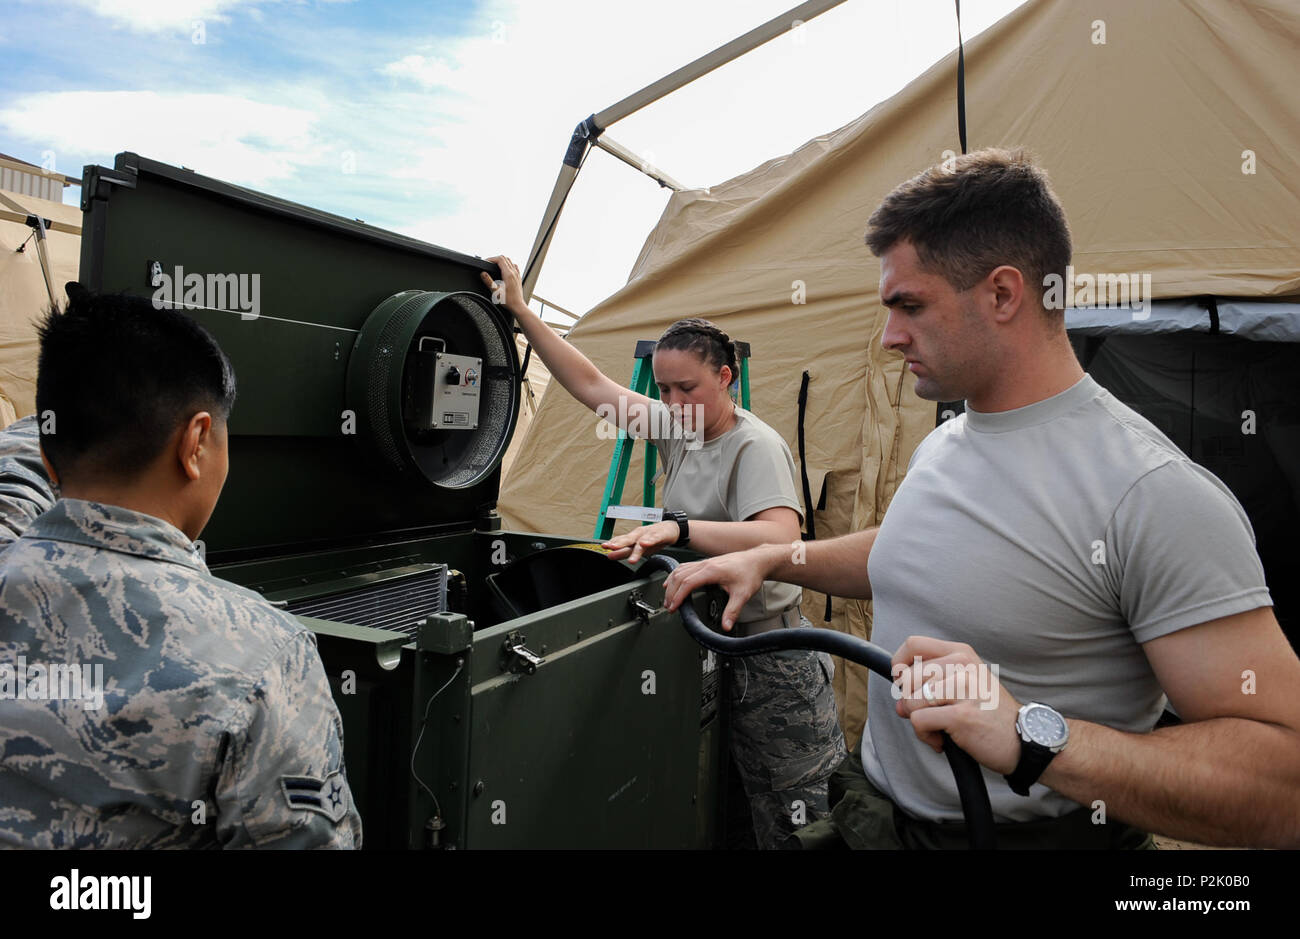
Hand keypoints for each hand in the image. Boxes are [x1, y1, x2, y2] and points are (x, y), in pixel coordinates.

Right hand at [480, 255, 525, 312]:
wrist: (518, 306)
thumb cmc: (508, 301)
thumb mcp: (495, 292)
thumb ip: (488, 281)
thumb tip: (483, 273)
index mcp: (508, 274)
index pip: (500, 259)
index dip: (491, 259)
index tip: (486, 262)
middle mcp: (514, 273)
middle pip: (505, 258)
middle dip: (495, 259)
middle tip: (489, 263)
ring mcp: (517, 274)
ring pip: (510, 261)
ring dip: (502, 260)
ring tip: (495, 265)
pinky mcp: (518, 278)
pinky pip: (514, 266)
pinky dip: (508, 264)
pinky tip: (505, 270)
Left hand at [601, 521, 678, 562]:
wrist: (670, 529)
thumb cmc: (653, 538)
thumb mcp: (638, 546)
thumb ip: (625, 550)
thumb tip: (610, 555)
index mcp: (633, 538)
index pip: (621, 541)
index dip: (612, 544)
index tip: (603, 547)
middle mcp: (639, 535)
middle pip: (628, 540)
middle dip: (620, 544)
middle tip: (612, 548)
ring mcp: (649, 534)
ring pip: (641, 542)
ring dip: (635, 549)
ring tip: (631, 557)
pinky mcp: (660, 535)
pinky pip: (654, 538)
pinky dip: (650, 541)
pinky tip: (646, 544)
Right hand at [662, 546, 773, 632]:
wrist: (757, 560)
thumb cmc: (750, 573)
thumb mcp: (742, 594)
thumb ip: (732, 611)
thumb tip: (726, 626)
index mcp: (712, 571)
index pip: (688, 583)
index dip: (678, 596)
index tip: (674, 607)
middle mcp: (705, 564)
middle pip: (679, 576)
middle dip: (671, 592)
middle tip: (668, 607)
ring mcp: (704, 562)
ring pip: (680, 570)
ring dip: (671, 583)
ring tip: (667, 597)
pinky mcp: (706, 562)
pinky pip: (685, 567)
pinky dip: (676, 575)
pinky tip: (673, 581)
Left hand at [890, 635, 1022, 774]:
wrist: (1024, 740)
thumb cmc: (991, 714)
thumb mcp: (965, 686)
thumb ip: (930, 686)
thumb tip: (899, 703)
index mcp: (962, 653)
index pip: (913, 645)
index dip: (900, 665)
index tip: (904, 683)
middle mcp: (962, 665)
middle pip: (907, 677)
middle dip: (910, 702)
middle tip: (930, 715)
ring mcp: (963, 689)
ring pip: (910, 700)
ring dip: (918, 721)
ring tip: (940, 729)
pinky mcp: (960, 715)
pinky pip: (919, 721)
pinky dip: (925, 736)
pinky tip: (942, 740)